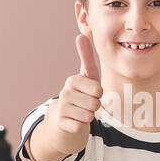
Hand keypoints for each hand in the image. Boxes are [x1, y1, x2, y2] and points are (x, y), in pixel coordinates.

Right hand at [46, 34, 103, 148]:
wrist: (63, 119)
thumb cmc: (81, 94)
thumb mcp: (87, 76)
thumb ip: (86, 56)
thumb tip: (81, 34)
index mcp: (73, 80)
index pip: (98, 89)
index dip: (99, 94)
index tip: (91, 93)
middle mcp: (65, 93)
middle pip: (95, 103)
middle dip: (95, 107)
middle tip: (86, 105)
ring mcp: (62, 108)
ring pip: (89, 116)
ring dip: (89, 116)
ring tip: (81, 112)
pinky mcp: (61, 123)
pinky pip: (80, 127)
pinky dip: (81, 126)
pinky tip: (75, 121)